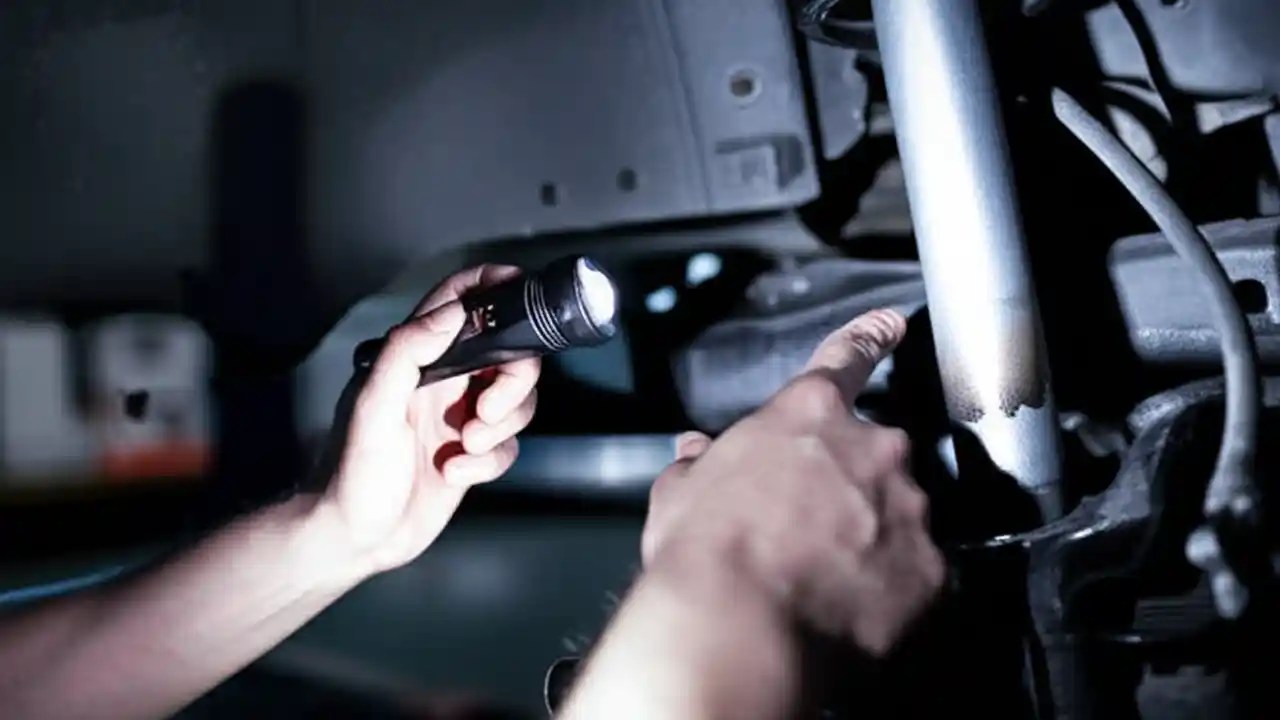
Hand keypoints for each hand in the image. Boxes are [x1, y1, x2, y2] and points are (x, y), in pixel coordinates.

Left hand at [321, 265, 539, 575]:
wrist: (354, 538)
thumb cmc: (352, 471)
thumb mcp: (375, 405)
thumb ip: (407, 352)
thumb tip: (452, 312)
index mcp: (417, 359)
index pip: (458, 301)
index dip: (492, 286)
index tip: (520, 291)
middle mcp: (444, 382)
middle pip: (509, 354)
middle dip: (513, 382)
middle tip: (485, 412)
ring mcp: (460, 418)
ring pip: (517, 401)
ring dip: (502, 426)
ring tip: (464, 447)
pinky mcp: (473, 454)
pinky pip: (509, 445)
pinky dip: (490, 461)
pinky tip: (455, 472)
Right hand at [642, 309, 944, 654]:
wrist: (739, 631)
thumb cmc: (702, 555)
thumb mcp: (680, 494)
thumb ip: (699, 463)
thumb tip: (695, 452)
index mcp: (809, 415)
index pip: (846, 360)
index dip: (868, 339)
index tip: (891, 325)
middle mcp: (873, 449)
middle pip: (874, 453)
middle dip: (851, 481)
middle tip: (811, 527)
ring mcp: (909, 509)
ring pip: (900, 512)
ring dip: (874, 534)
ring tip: (826, 578)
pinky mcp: (930, 570)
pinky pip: (916, 571)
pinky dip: (891, 584)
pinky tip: (852, 607)